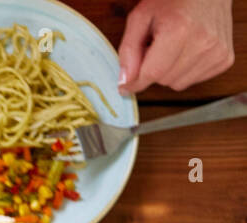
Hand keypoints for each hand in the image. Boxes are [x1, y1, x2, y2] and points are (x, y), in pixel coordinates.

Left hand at [118, 0, 234, 93]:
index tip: (124, 86)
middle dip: (153, 69)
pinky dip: (186, 71)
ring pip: (178, 84)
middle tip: (156, 49)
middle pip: (163, 80)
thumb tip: (125, 81)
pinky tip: (187, 51)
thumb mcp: (141, 17)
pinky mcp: (225, 59)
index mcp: (180, 30)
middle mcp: (203, 42)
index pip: (151, 74)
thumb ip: (129, 49)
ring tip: (173, 48)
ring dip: (170, 71)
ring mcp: (217, 52)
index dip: (134, 83)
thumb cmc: (173, 0)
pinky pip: (194, 80)